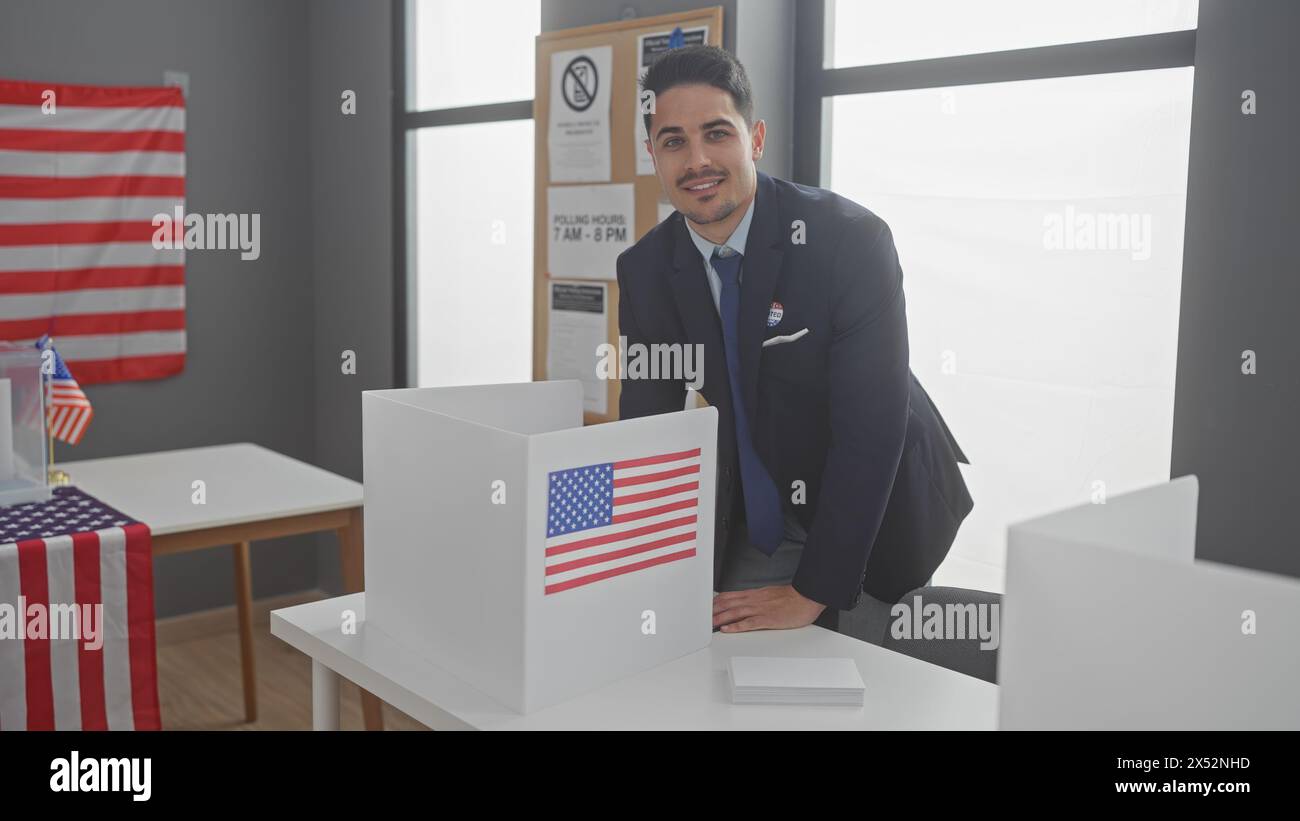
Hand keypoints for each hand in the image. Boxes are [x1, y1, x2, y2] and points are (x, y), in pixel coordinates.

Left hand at [712, 585, 826, 632]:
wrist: (806, 597)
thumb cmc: (791, 598)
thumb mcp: (769, 594)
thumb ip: (756, 599)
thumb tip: (744, 603)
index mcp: (754, 595)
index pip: (729, 596)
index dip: (715, 603)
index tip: (705, 608)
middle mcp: (754, 600)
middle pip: (728, 604)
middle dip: (713, 611)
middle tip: (700, 618)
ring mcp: (760, 609)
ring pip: (735, 612)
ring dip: (720, 619)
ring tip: (708, 625)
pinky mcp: (768, 619)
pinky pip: (749, 622)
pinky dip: (736, 626)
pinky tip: (727, 629)